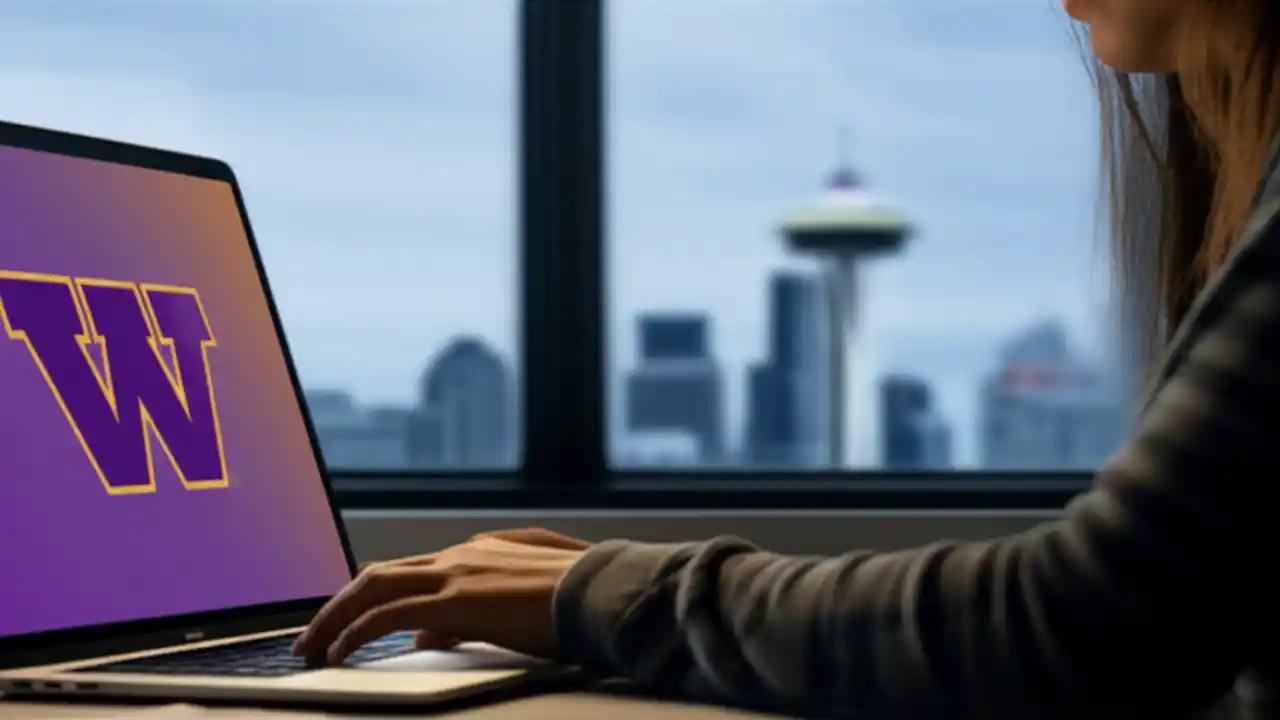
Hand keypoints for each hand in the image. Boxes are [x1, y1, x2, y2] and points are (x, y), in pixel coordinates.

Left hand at [292, 528, 590, 664]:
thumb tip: (426, 637)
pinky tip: (337, 653)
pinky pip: (386, 615)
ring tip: (311, 645)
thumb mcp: (521, 605)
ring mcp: (455, 574)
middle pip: (380, 573)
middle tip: (312, 632)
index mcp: (480, 552)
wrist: (604, 592)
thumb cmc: (579, 601)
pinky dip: (354, 632)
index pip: (411, 571)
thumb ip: (468, 618)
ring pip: (372, 587)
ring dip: (334, 617)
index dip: (374, 596)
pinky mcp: (453, 601)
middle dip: (339, 603)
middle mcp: (461, 556)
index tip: (350, 619)